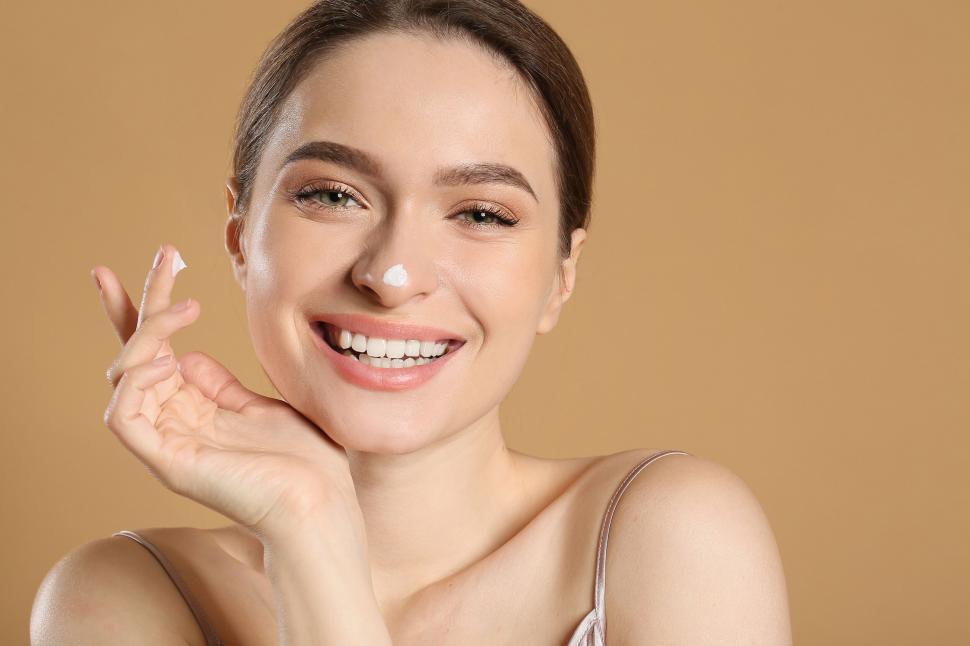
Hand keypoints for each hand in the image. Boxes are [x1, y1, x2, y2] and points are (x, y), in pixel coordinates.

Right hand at [93, 243, 359, 541]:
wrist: (322, 502)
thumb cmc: (306, 460)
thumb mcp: (262, 407)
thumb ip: (222, 385)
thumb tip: (189, 356)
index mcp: (197, 410)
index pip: (160, 353)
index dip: (151, 308)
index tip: (167, 259)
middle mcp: (175, 423)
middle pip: (134, 357)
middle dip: (136, 303)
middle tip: (164, 255)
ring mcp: (168, 443)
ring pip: (122, 379)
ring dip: (147, 336)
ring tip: (186, 312)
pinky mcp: (167, 462)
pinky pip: (123, 416)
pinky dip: (135, 382)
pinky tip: (169, 359)